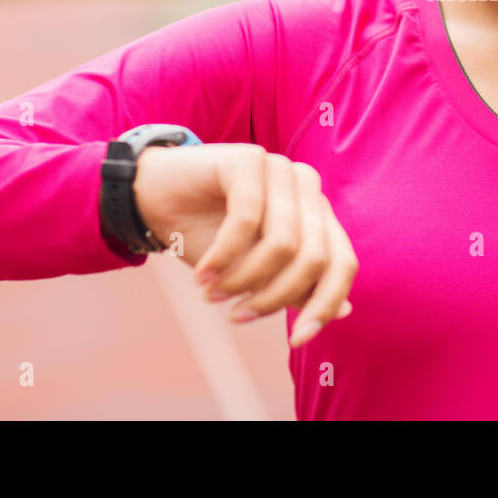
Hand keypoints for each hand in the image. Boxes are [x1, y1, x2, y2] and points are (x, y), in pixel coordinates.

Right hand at [132, 143, 357, 346]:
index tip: (296, 340)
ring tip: (213, 295)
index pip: (342, 263)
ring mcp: (281, 169)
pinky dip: (224, 256)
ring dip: (244, 279)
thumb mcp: (254, 271)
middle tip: (237, 316)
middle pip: (315, 258)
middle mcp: (307, 188)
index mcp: (317, 213)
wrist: (153, 199)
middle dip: (275, 297)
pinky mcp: (248, 158)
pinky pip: (247, 218)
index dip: (326, 305)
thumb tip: (345, 310)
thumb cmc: (207, 235)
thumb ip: (297, 286)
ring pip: (284, 242)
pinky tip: (203, 275)